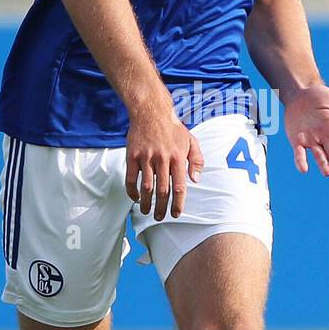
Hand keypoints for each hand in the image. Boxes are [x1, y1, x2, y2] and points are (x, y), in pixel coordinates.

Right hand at [125, 102, 204, 218]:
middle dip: (161, 208)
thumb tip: (195, 180)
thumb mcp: (191, 141)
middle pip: (162, 191)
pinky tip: (135, 197)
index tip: (176, 214)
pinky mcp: (132, 156)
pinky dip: (132, 191)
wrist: (151, 112)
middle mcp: (163, 159)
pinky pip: (131, 178)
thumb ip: (197, 160)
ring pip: (146, 187)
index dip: (178, 204)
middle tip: (160, 217)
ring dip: (146, 203)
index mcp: (178, 157)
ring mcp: (146, 157)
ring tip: (147, 212)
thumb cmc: (173, 128)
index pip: (179, 187)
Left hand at [284, 84, 328, 179]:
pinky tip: (303, 169)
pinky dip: (301, 161)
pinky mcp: (297, 141)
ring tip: (327, 173)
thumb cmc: (321, 96)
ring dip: (323, 165)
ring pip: (319, 156)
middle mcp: (325, 137)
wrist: (300, 93)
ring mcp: (311, 141)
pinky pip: (299, 153)